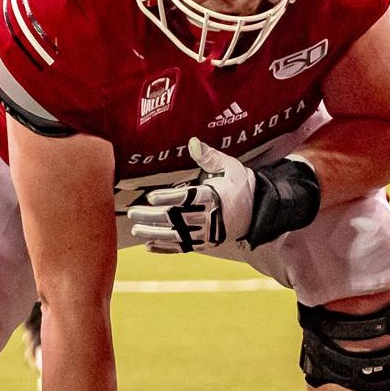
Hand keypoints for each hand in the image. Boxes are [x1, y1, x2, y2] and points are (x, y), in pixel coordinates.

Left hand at [127, 138, 251, 252]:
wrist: (257, 211)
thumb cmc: (239, 184)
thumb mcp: (228, 167)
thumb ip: (208, 156)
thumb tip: (192, 142)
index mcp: (213, 196)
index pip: (187, 198)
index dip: (168, 198)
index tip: (151, 197)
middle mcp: (209, 217)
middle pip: (176, 218)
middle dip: (152, 217)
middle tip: (133, 213)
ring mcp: (207, 233)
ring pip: (176, 236)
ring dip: (154, 233)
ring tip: (136, 230)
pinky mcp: (205, 243)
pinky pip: (183, 248)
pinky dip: (166, 248)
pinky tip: (149, 246)